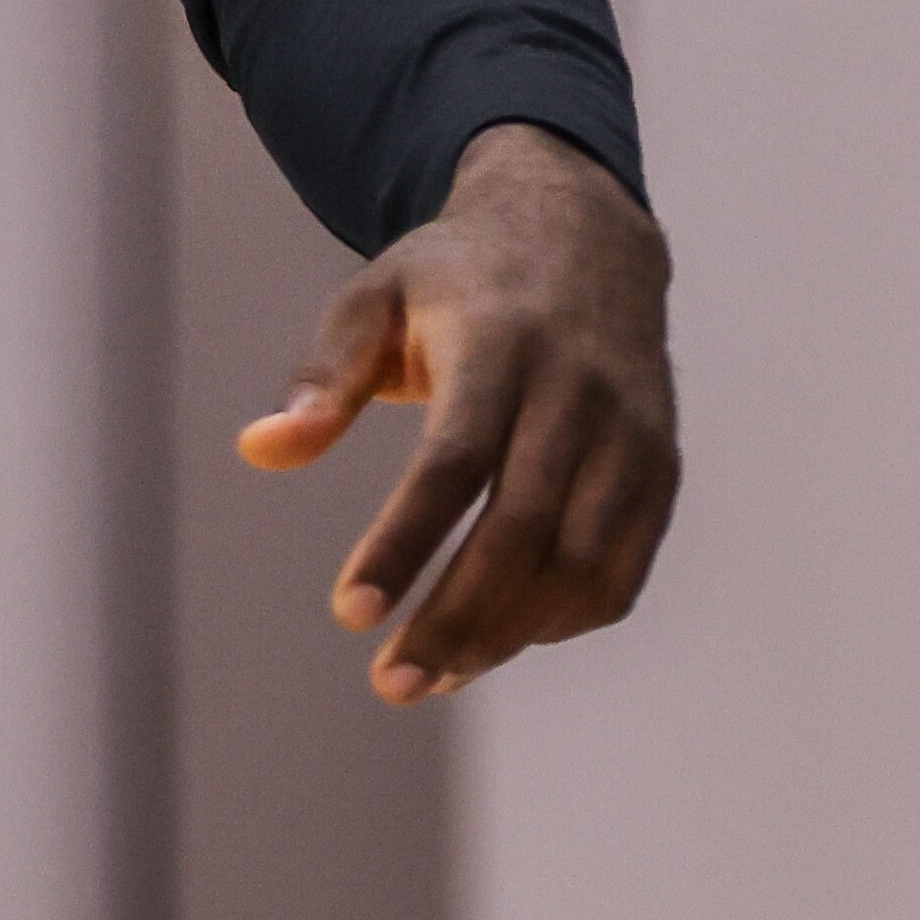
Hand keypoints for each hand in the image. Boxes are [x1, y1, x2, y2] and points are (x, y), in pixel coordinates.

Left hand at [239, 119, 678, 702]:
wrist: (581, 236)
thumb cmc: (454, 278)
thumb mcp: (374, 297)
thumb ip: (321, 376)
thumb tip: (258, 450)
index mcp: (500, 344)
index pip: (454, 463)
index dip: (404, 544)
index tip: (350, 613)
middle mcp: (578, 393)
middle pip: (523, 531)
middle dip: (456, 619)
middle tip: (390, 682)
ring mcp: (631, 435)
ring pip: (582, 565)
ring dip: (508, 634)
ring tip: (434, 674)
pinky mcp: (661, 469)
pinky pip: (621, 572)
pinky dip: (563, 619)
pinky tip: (500, 635)